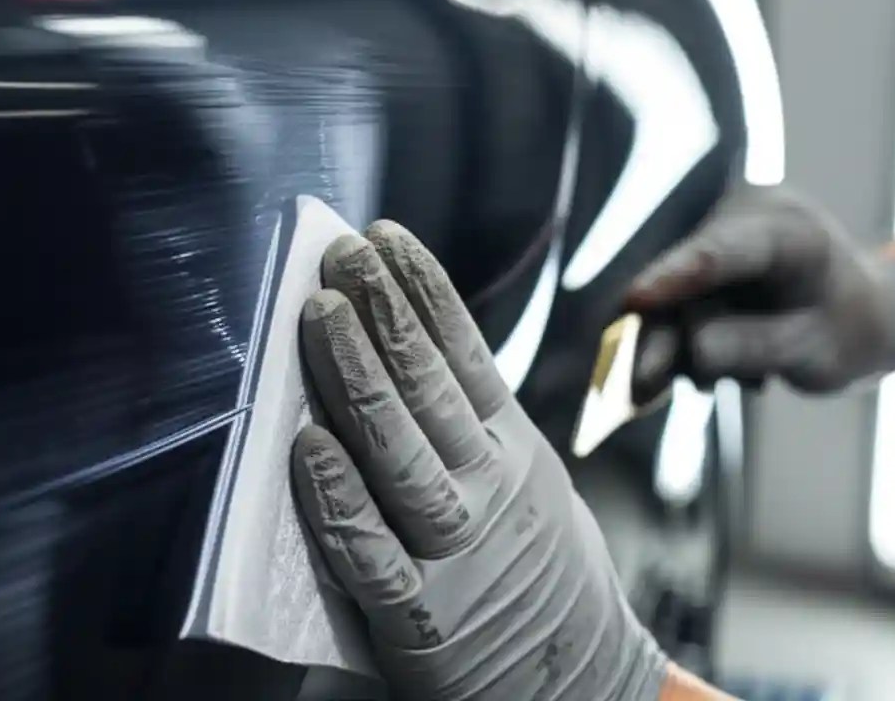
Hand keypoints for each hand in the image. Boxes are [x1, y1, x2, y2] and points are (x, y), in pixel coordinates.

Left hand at [292, 222, 666, 699]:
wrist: (586, 681)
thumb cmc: (542, 572)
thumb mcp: (531, 478)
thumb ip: (478, 423)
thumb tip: (410, 346)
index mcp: (516, 450)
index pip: (466, 354)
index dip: (423, 292)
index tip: (385, 238)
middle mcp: (490, 490)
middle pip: (429, 390)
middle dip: (382, 313)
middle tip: (341, 257)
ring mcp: (455, 554)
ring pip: (400, 454)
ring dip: (357, 377)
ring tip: (320, 313)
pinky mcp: (419, 619)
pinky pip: (371, 552)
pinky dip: (339, 498)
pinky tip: (309, 445)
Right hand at [627, 184, 894, 394]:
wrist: (860, 316)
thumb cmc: (850, 330)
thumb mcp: (819, 353)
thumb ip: (756, 347)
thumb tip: (692, 348)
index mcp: (789, 229)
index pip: (723, 250)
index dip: (677, 274)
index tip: (636, 299)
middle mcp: (741, 218)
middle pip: (683, 280)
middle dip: (662, 335)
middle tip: (639, 385)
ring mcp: (714, 236)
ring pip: (672, 298)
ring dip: (678, 350)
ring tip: (743, 380)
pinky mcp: (695, 263)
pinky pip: (674, 309)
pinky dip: (686, 349)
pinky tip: (738, 367)